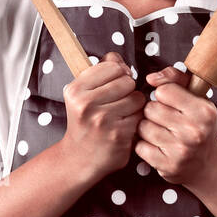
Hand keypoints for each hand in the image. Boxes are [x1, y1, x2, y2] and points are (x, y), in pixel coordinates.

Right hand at [60, 50, 145, 182]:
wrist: (79, 159)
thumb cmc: (84, 122)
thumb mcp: (81, 94)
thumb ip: (99, 71)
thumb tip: (117, 57)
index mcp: (75, 90)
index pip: (112, 65)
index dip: (117, 74)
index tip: (111, 85)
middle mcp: (86, 105)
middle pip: (127, 80)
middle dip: (127, 90)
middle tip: (115, 103)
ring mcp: (103, 121)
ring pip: (137, 98)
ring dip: (134, 106)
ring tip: (120, 115)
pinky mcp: (119, 136)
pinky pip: (141, 116)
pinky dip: (136, 120)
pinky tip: (124, 127)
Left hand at [135, 65, 216, 185]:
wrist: (206, 164)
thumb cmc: (198, 125)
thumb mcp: (196, 98)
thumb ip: (175, 79)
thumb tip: (151, 78)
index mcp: (203, 110)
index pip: (163, 91)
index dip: (163, 96)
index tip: (171, 104)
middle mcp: (193, 130)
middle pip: (151, 109)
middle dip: (154, 113)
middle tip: (165, 120)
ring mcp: (180, 150)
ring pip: (143, 127)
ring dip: (147, 129)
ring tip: (161, 133)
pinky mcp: (167, 166)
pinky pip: (140, 147)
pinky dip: (145, 146)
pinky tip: (157, 146)